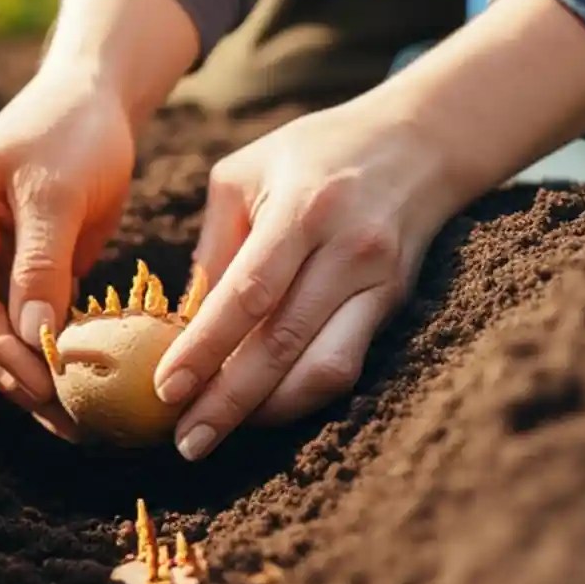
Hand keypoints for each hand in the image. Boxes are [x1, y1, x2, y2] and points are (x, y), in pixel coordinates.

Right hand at [0, 66, 135, 440]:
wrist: (100, 103)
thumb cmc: (71, 131)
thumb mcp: (56, 194)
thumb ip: (40, 262)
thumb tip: (32, 334)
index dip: (0, 350)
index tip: (40, 387)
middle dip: (20, 376)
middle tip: (62, 420)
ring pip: (11, 336)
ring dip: (41, 376)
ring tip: (76, 422)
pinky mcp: (33, 274)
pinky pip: (40, 324)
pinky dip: (60, 354)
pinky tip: (84, 391)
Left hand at [152, 0, 584, 460]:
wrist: (419, 141)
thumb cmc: (314, 153)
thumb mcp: (245, 173)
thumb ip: (214, 243)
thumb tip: (182, 320)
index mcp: (303, 209)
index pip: (249, 292)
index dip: (205, 347)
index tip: (166, 389)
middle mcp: (348, 250)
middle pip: (283, 344)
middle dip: (228, 402)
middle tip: (184, 442)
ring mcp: (378, 283)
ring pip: (323, 369)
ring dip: (266, 412)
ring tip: (214, 434)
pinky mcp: (392, 306)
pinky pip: (346, 366)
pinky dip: (299, 396)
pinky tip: (261, 410)